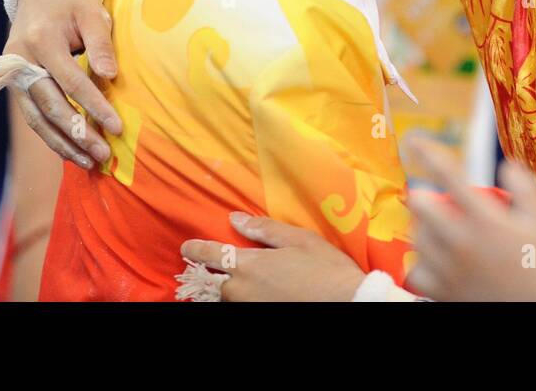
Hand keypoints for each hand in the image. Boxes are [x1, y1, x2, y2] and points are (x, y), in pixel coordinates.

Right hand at [3, 0, 122, 168]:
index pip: (71, 81)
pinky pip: (32, 114)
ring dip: (61, 142)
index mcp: (40, 40)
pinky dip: (51, 134)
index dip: (94, 106)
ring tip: (88, 161)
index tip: (117, 127)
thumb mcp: (91, 12)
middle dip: (77, 133)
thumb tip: (110, 77)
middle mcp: (20, 60)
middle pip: (49, 105)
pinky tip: (71, 150)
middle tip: (102, 153)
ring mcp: (13, 74)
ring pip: (36, 117)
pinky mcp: (15, 83)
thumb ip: (101, 44)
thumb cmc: (73, 1)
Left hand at [180, 212, 365, 301]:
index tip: (187, 247)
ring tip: (230, 285)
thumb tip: (235, 219)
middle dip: (213, 275)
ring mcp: (251, 308)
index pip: (213, 255)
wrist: (348, 304)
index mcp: (251, 265)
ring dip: (225, 291)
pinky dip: (240, 302)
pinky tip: (250, 296)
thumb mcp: (299, 240)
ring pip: (227, 300)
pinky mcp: (261, 317)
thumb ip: (265, 230)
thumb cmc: (326, 270)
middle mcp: (243, 290)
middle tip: (210, 269)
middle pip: (216, 283)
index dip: (197, 250)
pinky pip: (241, 309)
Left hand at [404, 136, 535, 300]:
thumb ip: (527, 189)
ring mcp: (449, 269)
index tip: (417, 141)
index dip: (428, 152)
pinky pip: (416, 271)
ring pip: (416, 237)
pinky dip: (421, 261)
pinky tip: (436, 259)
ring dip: (422, 226)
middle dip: (424, 195)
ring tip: (439, 227)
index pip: (447, 176)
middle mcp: (460, 242)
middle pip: (419, 206)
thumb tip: (507, 166)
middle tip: (436, 198)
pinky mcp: (443, 292)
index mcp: (485, 220)